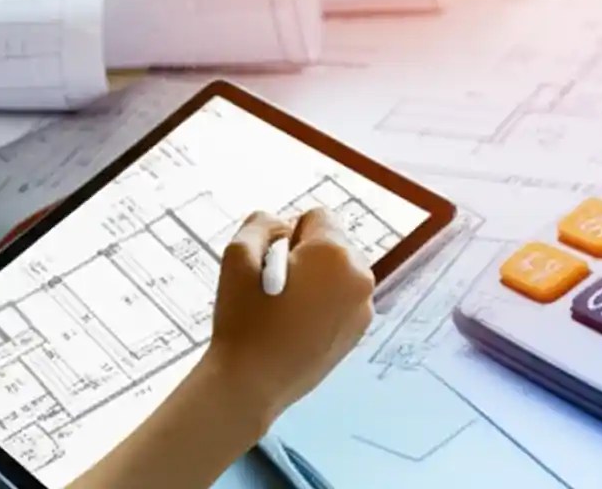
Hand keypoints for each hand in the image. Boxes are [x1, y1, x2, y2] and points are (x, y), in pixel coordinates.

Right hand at [204, 208, 374, 424]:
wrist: (252, 384)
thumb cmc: (243, 319)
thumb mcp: (238, 254)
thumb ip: (262, 223)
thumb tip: (283, 224)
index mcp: (336, 253)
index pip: (317, 216)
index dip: (288, 234)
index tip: (271, 262)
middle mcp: (360, 277)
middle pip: (333, 243)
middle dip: (307, 255)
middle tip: (276, 287)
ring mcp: (364, 307)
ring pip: (338, 272)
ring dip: (316, 279)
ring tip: (285, 308)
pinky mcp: (359, 331)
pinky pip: (342, 299)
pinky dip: (323, 303)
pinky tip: (296, 325)